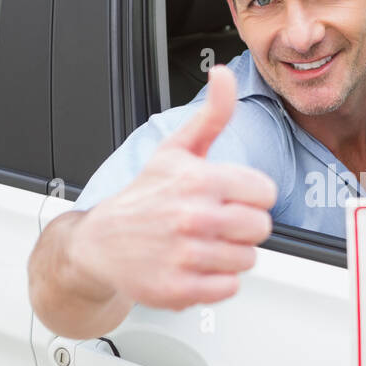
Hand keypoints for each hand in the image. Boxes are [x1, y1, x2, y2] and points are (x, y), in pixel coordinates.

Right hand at [68, 65, 277, 310]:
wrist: (99, 244)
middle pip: (261, 228)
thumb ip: (211, 114)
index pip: (265, 193)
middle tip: (216, 224)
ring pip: (248, 259)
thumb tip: (224, 76)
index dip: (251, 196)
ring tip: (203, 244)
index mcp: (198, 180)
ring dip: (230, 254)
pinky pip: (229, 288)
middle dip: (243, 227)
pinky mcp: (180, 288)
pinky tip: (195, 266)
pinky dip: (216, 281)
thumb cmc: (144, 196)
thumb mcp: (176, 150)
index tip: (230, 197)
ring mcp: (185, 255)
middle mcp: (192, 217)